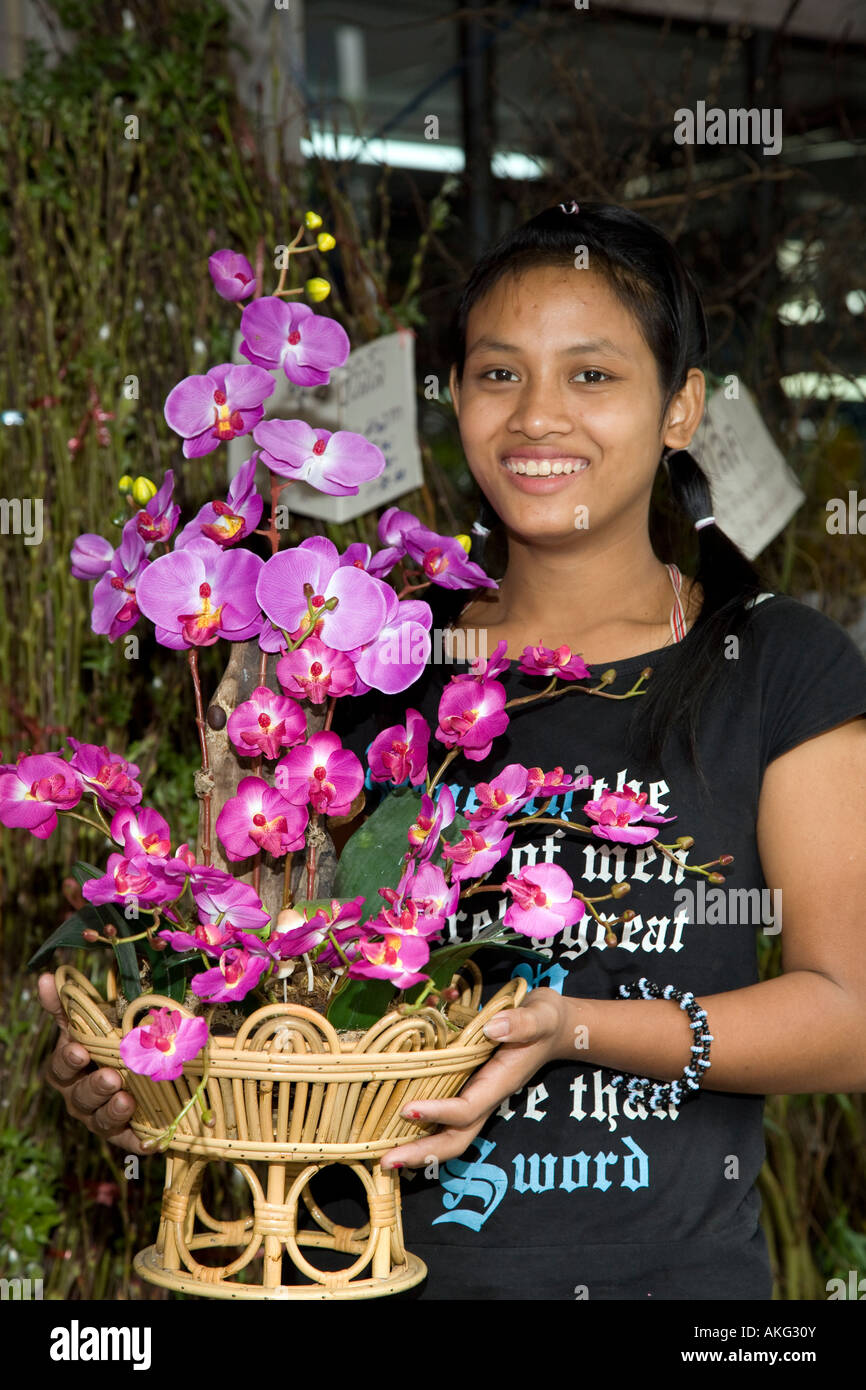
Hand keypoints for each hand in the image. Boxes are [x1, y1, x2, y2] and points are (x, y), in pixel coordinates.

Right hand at [38, 973, 151, 1155]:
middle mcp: (81, 1097)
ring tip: (127, 1099)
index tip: (80, 1050)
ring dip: (113, 1111)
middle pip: (81, 1098)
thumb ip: (67, 1004)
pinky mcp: (126, 1134)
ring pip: (101, 1120)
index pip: (60, 1068)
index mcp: (70, 1070)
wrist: (138, 1070)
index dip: (68, 1060)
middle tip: (112, 1077)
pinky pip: (131, 1140)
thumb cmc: (107, 1044)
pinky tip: (152, 1139)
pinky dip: (140, 1140)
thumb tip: (45, 977)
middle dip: (95, 1087)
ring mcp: (102, 1118)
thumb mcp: (89, 1022)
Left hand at [379, 987, 566, 1171]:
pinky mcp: (468, 1089)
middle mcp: (486, 1097)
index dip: (438, 1112)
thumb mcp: (539, 1016)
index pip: (467, 1109)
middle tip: (385, 1161)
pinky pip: (444, 1117)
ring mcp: (477, 1096)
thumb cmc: (544, 1021)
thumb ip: (521, 1023)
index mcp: (500, 1083)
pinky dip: (421, 1128)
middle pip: (455, 1139)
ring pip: (448, 1134)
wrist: (554, 1027)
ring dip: (418, 1149)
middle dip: (423, 1153)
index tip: (407, 1110)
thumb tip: (494, 1029)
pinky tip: (393, 1130)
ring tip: (382, 1156)